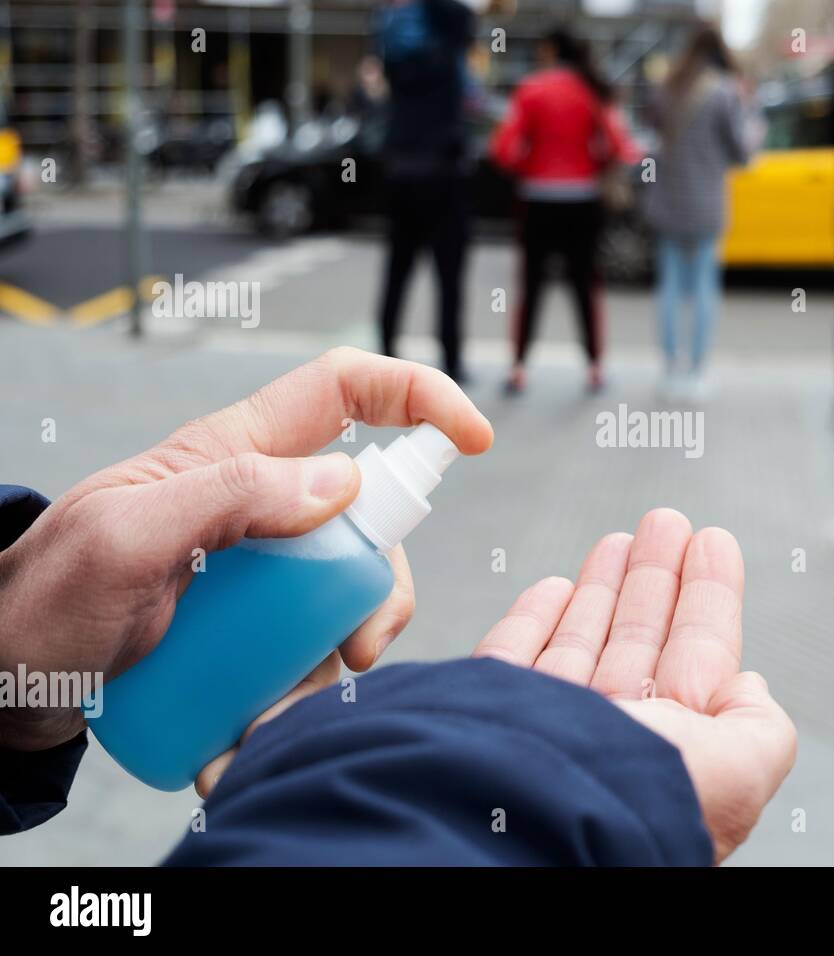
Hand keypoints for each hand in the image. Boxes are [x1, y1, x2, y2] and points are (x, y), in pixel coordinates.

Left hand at [0, 348, 492, 790]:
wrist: (1, 686)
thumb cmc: (44, 602)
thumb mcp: (127, 539)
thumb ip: (231, 495)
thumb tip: (345, 481)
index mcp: (234, 454)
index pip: (345, 391)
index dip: (417, 395)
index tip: (473, 439)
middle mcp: (261, 503)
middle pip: (372, 517)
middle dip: (382, 583)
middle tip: (358, 648)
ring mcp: (262, 568)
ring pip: (351, 592)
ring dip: (338, 654)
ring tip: (280, 710)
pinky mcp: (257, 624)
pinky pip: (316, 647)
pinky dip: (307, 691)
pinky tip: (256, 726)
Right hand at [473, 509, 795, 861]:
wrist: (533, 823)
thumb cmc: (638, 801)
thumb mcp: (739, 768)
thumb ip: (759, 727)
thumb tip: (749, 687)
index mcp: (671, 750)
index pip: (697, 656)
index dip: (706, 595)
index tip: (711, 541)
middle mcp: (611, 739)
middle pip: (640, 640)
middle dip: (655, 578)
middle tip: (664, 523)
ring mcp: (549, 725)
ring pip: (581, 641)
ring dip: (602, 587)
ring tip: (619, 538)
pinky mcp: (489, 710)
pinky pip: (512, 655)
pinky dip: (532, 618)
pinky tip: (553, 586)